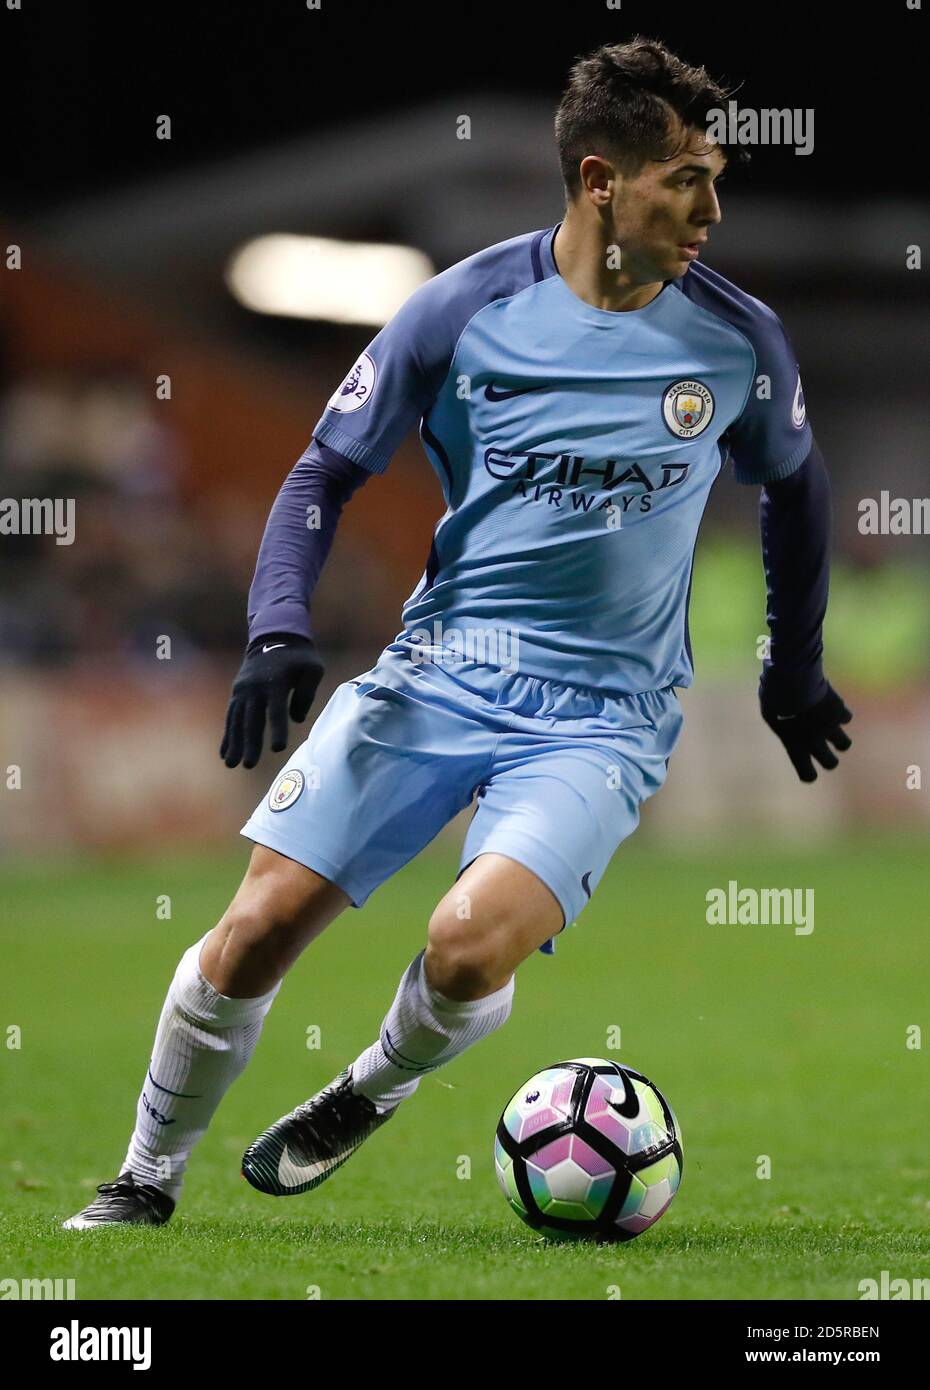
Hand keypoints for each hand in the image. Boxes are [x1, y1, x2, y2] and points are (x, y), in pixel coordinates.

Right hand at [220, 634, 323, 768]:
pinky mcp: (237, 692)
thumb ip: (307, 693)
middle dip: (250, 743)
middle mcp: (255, 687)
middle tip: (249, 765)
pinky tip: (224, 753)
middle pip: (252, 719)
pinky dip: (227, 735)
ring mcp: (243, 690)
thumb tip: (296, 719)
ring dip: (234, 743)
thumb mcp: (313, 669)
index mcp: (275, 682)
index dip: (277, 729)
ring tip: (231, 764)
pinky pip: (231, 716)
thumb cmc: (300, 657)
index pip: (276, 710)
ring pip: (237, 720)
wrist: (274, 636)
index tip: (278, 748)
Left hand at [760, 681, 851, 782]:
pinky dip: (840, 713)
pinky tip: (832, 706)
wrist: (793, 680)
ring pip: (844, 744)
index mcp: (795, 746)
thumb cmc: (775, 697)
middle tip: (825, 752)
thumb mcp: (770, 714)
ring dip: (839, 740)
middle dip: (829, 760)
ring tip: (831, 730)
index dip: (808, 774)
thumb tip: (786, 725)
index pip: (807, 774)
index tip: (808, 770)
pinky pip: (846, 718)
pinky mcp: (839, 712)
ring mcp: (829, 727)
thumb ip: (782, 725)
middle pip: (830, 763)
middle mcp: (814, 741)